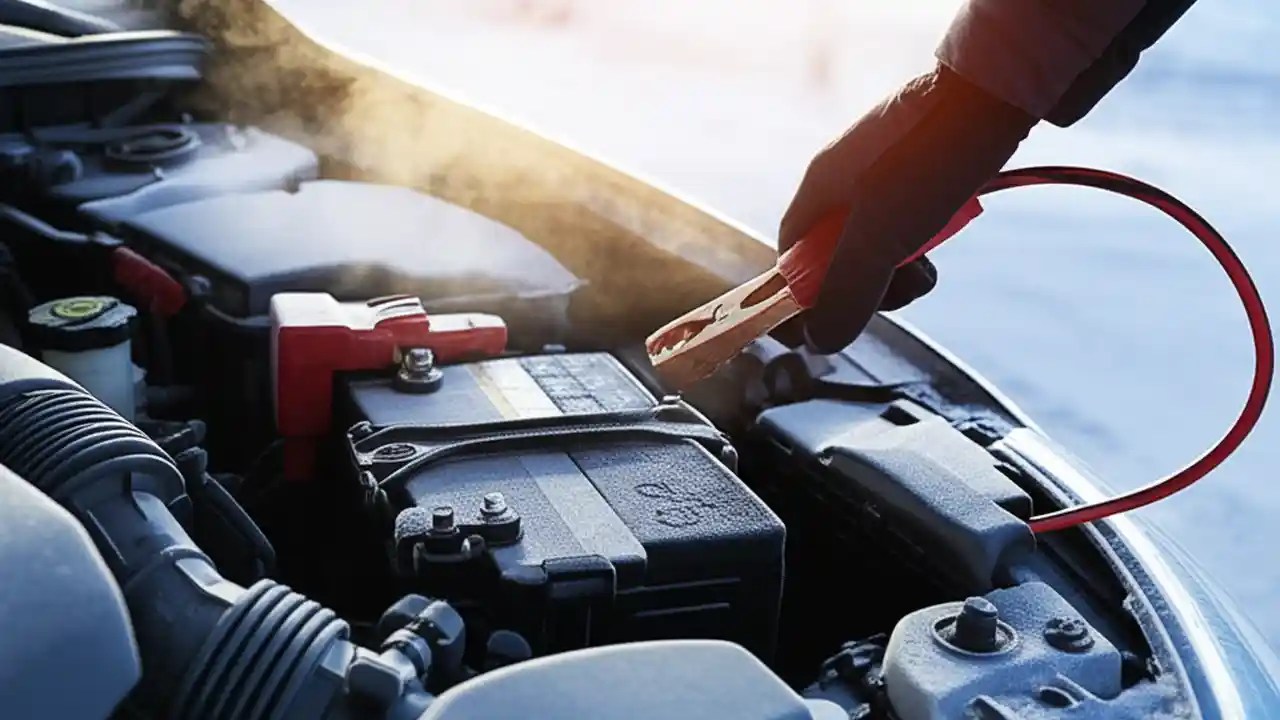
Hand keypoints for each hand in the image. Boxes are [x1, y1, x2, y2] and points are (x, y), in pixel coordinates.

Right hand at [773, 64, 1036, 352]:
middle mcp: (844, 178)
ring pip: (878, 241)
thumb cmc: (930, 159)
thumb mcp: (880, 239)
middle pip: (836, 255)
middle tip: (898, 293)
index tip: (832, 321)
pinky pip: (910, 220)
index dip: (805, 295)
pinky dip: (924, 240)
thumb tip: (821, 342)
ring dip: (900, 267)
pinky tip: (943, 238)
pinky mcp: (921, 167)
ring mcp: (883, 171)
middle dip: (866, 285)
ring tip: (927, 269)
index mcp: (819, 188)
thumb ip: (847, 293)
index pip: (791, 256)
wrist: (998, 90)